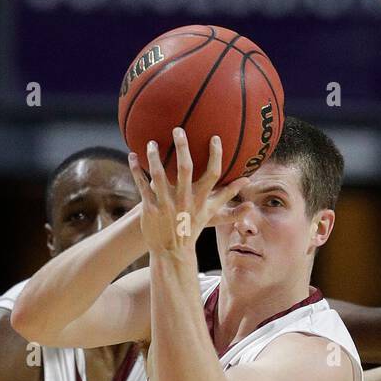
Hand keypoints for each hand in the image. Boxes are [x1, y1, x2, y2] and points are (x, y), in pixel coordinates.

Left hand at [128, 128, 249, 254]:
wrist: (171, 251)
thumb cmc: (192, 228)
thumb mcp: (212, 213)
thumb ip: (229, 196)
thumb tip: (248, 181)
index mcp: (201, 200)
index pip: (213, 174)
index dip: (215, 155)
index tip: (214, 138)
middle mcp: (185, 200)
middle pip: (185, 168)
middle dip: (182, 147)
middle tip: (178, 129)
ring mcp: (166, 205)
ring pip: (159, 175)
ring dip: (154, 156)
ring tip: (152, 142)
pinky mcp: (150, 208)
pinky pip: (142, 185)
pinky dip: (136, 170)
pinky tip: (132, 155)